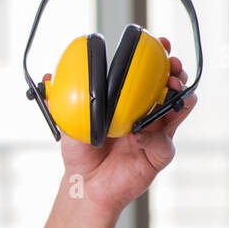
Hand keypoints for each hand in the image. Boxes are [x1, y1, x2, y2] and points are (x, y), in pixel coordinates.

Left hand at [44, 36, 197, 216]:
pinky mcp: (159, 154)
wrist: (85, 184)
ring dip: (178, 95)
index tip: (158, 43)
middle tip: (171, 63)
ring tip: (172, 86)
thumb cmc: (80, 152)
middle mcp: (147, 115)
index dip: (157, 58)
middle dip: (175, 70)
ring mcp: (156, 133)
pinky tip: (138, 134)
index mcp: (128, 104)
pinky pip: (165, 142)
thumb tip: (49, 76)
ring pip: (179, 109)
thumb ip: (60, 100)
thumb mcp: (67, 122)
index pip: (148, 76)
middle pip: (172, 87)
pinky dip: (154, 135)